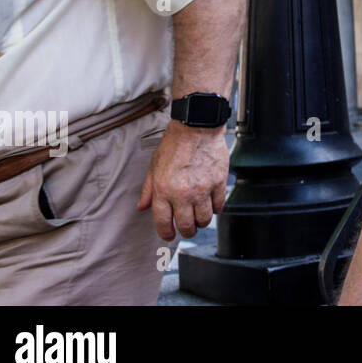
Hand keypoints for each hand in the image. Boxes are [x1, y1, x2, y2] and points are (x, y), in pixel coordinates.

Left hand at [136, 122, 228, 239]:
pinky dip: (215, 208)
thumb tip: (142, 207)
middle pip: (187, 226)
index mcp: (163, 190)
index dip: (166, 234)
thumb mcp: (154, 166)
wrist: (197, 127)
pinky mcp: (218, 183)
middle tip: (187, 228)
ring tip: (199, 216)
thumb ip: (148, 190)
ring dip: (201, 221)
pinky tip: (211, 203)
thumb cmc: (175, 144)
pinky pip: (219, 206)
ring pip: (205, 219)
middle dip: (186, 231)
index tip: (169, 234)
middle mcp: (183, 193)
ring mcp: (203, 189)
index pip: (163, 223)